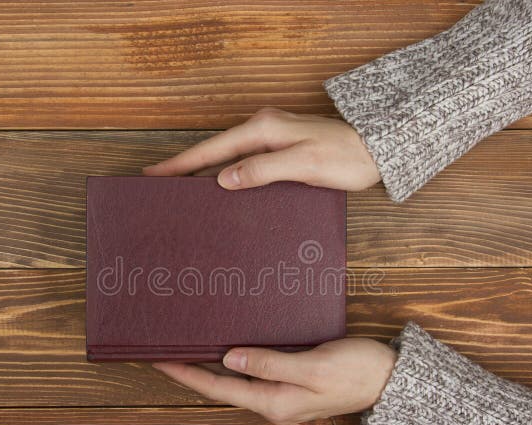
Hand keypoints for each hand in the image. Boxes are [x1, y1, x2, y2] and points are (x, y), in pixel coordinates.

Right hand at [143, 107, 380, 190]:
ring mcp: (272, 137)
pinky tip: (221, 189)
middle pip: (215, 150)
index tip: (155, 173)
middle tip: (159, 184)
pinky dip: (228, 174)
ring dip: (205, 172)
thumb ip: (263, 170)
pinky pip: (245, 161)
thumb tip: (224, 179)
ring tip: (181, 190)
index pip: (213, 148)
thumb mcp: (304, 165)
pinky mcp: (282, 148)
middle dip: (186, 166)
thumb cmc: (345, 158)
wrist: (376, 150)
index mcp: (264, 128)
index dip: (183, 162)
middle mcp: (264, 127)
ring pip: (229, 156)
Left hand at [153, 338, 396, 424]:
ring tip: (185, 344)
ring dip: (210, 363)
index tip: (158, 359)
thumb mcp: (314, 366)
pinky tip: (226, 344)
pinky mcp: (292, 381)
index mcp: (274, 402)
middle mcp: (273, 402)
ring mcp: (282, 393)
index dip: (185, 374)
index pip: (218, 388)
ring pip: (236, 378)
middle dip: (191, 369)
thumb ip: (270, 363)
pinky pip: (254, 370)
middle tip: (162, 347)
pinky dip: (234, 358)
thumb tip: (229, 360)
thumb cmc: (357, 371)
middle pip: (221, 386)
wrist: (390, 379)